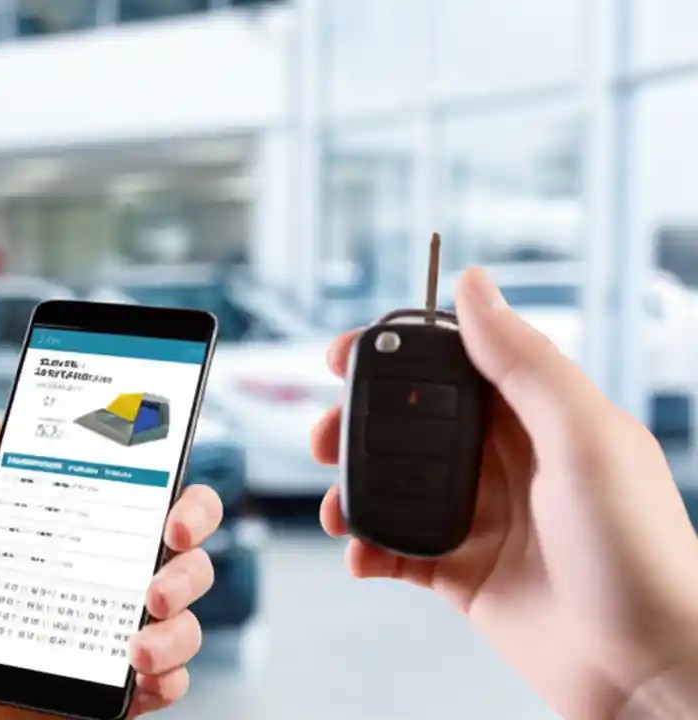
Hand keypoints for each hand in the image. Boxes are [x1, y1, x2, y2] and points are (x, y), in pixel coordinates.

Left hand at [0, 417, 223, 719]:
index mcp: (51, 531)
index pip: (123, 483)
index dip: (160, 464)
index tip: (162, 457)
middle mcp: (89, 577)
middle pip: (177, 538)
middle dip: (195, 524)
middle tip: (172, 536)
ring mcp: (104, 635)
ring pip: (184, 609)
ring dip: (180, 616)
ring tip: (138, 633)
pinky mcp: (110, 691)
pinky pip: (170, 677)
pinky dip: (170, 672)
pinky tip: (137, 670)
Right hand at [313, 268, 697, 718]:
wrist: (645, 671)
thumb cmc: (641, 555)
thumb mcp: (584, 439)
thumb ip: (524, 362)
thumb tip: (475, 284)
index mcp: (537, 416)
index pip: (453, 361)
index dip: (396, 350)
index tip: (345, 353)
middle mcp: (505, 461)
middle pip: (407, 421)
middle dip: (356, 425)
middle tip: (324, 436)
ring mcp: (481, 517)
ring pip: (392, 484)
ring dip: (352, 489)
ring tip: (335, 508)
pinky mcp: (462, 571)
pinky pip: (395, 549)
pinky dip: (367, 549)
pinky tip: (360, 555)